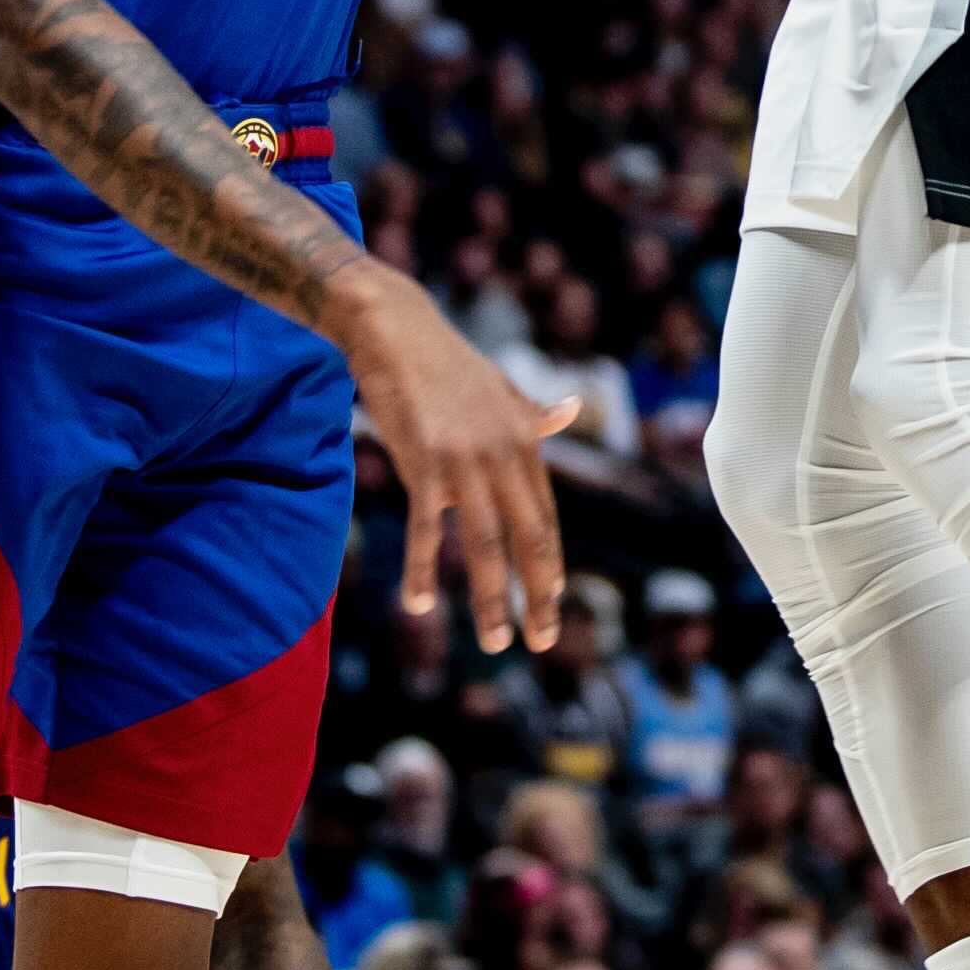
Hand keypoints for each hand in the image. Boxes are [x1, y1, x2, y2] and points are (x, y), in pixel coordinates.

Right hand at [333, 259, 570, 654]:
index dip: (550, 564)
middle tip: (543, 641)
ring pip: (486, 544)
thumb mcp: (501, 387)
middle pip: (529, 538)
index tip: (553, 602)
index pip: (546, 517)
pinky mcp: (423, 462)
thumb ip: (536, 413)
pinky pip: (426, 528)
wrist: (396, 328)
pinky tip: (421, 604)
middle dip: (538, 596)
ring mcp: (465, 461)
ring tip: (495, 641)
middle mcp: (503, 455)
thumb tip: (574, 410)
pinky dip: (423, 568)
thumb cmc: (446, 362)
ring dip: (492, 598)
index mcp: (524, 441)